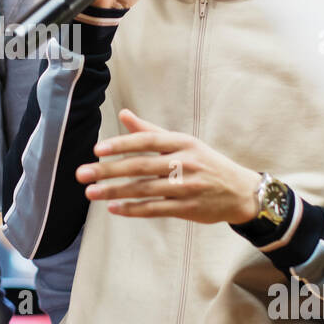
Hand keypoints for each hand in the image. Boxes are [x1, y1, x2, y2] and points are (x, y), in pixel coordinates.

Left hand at [76, 109, 261, 224]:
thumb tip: (123, 114)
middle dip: (108, 170)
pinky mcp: (187, 208)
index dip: (121, 144)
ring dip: (114, 191)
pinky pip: (155, 209)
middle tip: (82, 174)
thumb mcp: (184, 142)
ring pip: (144, 189)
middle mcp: (185, 163)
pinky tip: (113, 208)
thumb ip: (151, 131)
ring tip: (91, 193)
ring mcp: (186, 187)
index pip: (147, 141)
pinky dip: (133, 209)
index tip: (97, 150)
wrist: (241, 191)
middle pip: (140, 166)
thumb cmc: (206, 163)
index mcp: (182, 142)